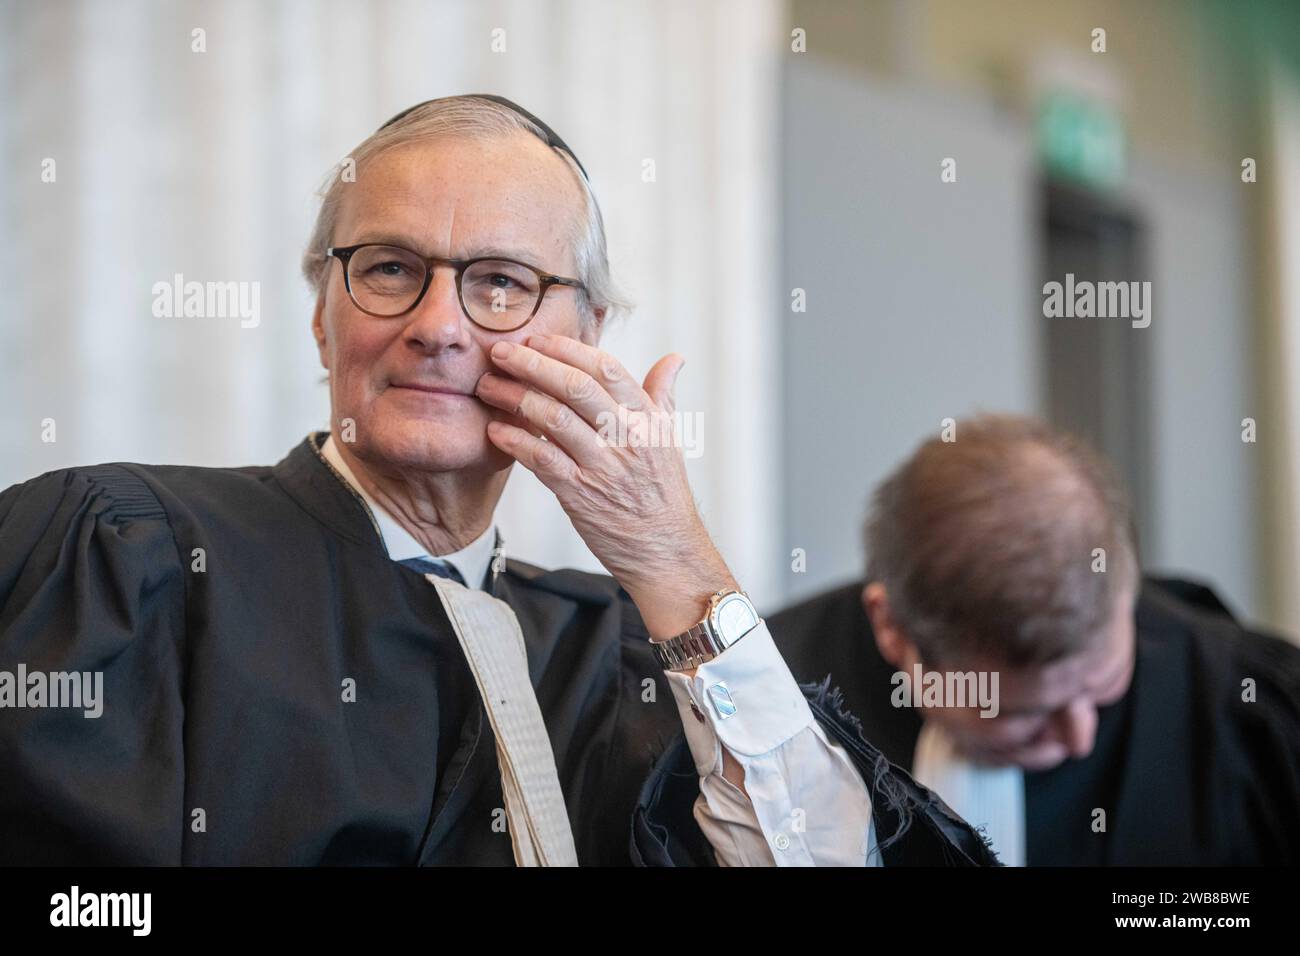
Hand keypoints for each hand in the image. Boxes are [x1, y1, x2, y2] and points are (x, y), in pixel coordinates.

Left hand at [474, 334, 737, 638]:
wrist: (665, 550)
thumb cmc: (663, 494)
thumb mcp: (670, 439)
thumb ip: (662, 395)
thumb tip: (674, 359)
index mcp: (647, 418)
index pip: (606, 368)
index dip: (567, 349)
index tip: (537, 338)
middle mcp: (626, 437)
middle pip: (575, 386)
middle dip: (533, 364)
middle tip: (501, 352)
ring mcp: (602, 466)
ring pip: (553, 419)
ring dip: (515, 398)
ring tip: (489, 386)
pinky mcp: (580, 494)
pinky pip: (541, 460)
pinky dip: (515, 441)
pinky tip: (496, 429)